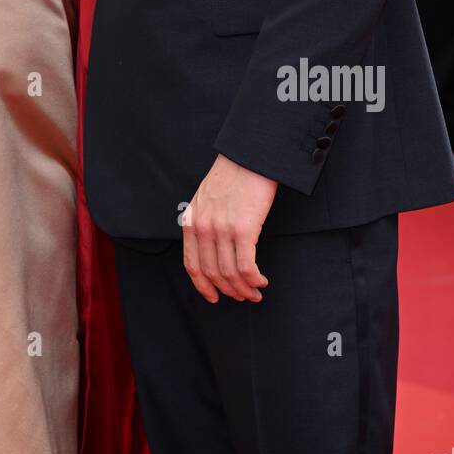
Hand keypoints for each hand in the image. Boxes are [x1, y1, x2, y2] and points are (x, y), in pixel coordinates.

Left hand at [182, 154, 275, 302]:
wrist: (249, 156)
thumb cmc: (232, 176)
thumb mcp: (205, 198)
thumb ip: (204, 222)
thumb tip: (212, 250)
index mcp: (191, 221)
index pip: (192, 264)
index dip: (203, 286)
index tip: (214, 297)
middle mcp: (203, 227)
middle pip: (212, 273)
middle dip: (229, 291)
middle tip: (244, 297)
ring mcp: (222, 229)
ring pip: (230, 274)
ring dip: (244, 289)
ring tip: (256, 292)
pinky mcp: (244, 228)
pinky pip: (246, 266)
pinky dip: (254, 280)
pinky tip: (261, 281)